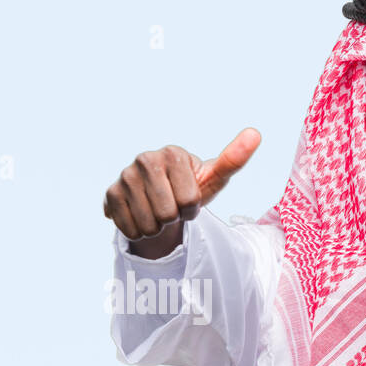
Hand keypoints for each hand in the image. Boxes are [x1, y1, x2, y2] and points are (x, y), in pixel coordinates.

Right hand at [103, 127, 260, 257]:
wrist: (159, 201)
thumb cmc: (189, 188)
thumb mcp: (213, 178)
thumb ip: (234, 159)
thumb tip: (255, 133)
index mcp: (173, 153)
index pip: (190, 201)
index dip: (192, 209)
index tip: (188, 200)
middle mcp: (145, 159)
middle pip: (167, 214)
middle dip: (174, 220)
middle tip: (172, 209)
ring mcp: (124, 176)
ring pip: (147, 225)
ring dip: (156, 228)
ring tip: (157, 214)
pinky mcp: (110, 194)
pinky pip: (129, 228)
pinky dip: (139, 232)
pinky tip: (141, 217)